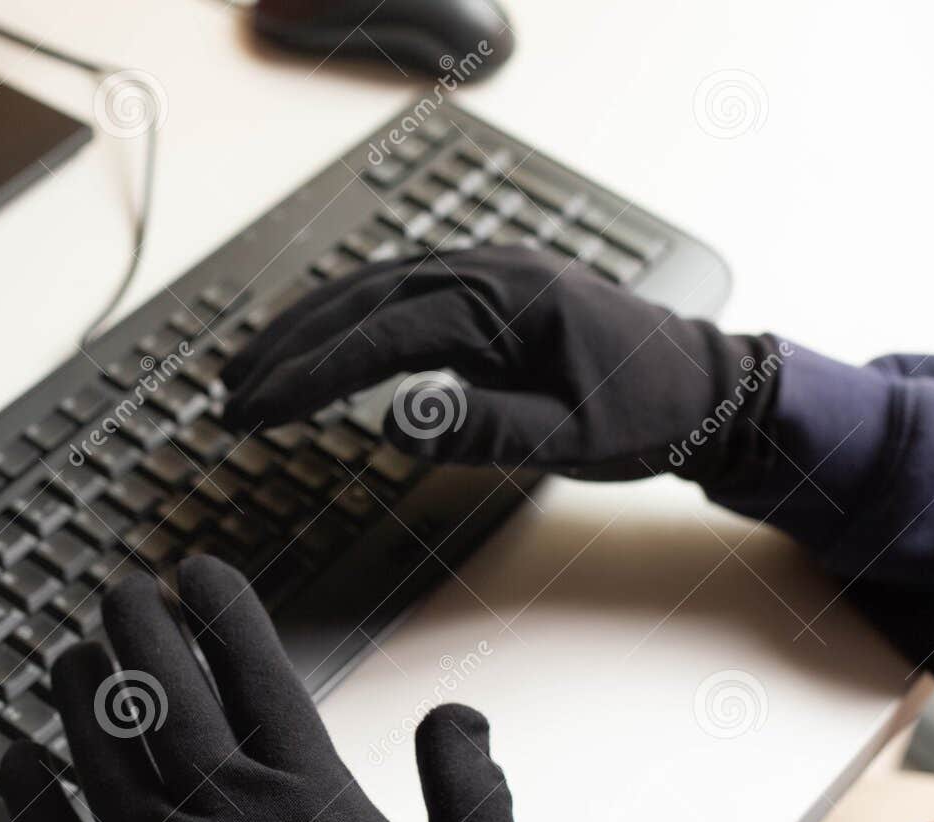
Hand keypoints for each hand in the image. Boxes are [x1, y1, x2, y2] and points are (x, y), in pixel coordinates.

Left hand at [0, 556, 521, 821]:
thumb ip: (473, 792)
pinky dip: (28, 796)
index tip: (201, 568)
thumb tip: (462, 718)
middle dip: (136, 622)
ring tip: (72, 651)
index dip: (222, 604)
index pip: (254, 665)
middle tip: (124, 588)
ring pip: (98, 749)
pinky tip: (16, 758)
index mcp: (310, 797)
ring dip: (78, 688)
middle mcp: (224, 816)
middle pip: (163, 687)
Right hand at [221, 245, 780, 483]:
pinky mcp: (482, 291)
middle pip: (358, 302)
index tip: (256, 410)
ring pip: (368, 291)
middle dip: (287, 353)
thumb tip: (398, 422)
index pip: (380, 335)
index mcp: (502, 301)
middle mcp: (483, 272)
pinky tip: (312, 347)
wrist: (704, 385)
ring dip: (302, 332)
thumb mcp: (572, 437)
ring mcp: (482, 274)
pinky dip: (342, 322)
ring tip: (247, 375)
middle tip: (229, 401)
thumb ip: (486, 429)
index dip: (310, 375)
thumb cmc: (644, 413)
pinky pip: (394, 296)